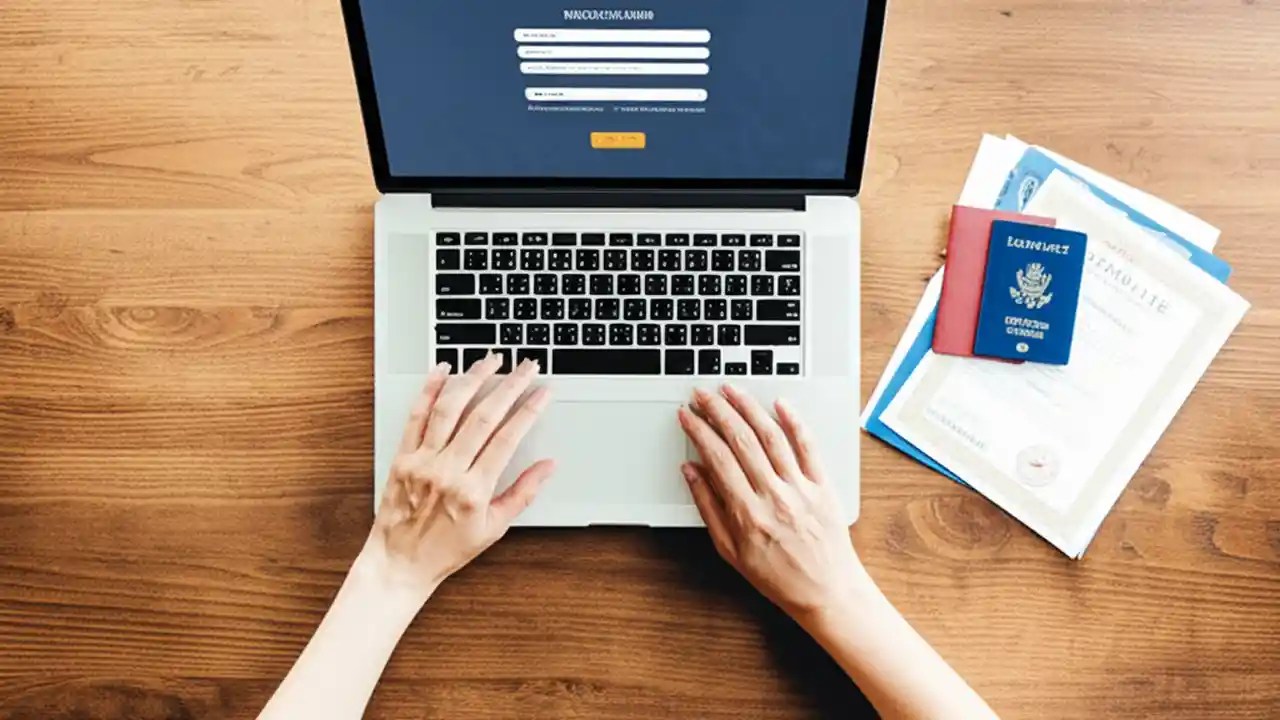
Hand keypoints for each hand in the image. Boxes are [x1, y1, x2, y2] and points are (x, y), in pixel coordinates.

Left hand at [360, 354, 554, 602]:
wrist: (399, 564)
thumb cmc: (446, 550)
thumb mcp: (494, 528)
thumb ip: (523, 493)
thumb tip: (548, 466)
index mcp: (474, 490)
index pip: (508, 438)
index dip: (528, 410)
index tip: (543, 391)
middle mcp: (447, 471)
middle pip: (483, 416)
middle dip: (509, 386)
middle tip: (526, 366)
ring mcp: (422, 461)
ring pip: (449, 408)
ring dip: (472, 379)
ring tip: (490, 361)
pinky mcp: (402, 457)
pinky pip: (416, 416)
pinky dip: (428, 390)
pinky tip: (442, 371)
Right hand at [677, 385, 867, 625]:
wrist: (826, 592)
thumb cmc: (779, 577)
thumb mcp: (730, 551)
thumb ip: (709, 508)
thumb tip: (691, 472)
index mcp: (747, 513)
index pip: (717, 458)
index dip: (699, 431)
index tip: (687, 416)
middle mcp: (774, 496)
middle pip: (741, 440)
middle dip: (718, 411)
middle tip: (703, 394)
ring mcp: (801, 488)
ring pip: (771, 436)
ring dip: (749, 407)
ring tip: (732, 390)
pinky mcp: (823, 485)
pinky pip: (808, 446)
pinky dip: (795, 421)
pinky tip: (781, 404)